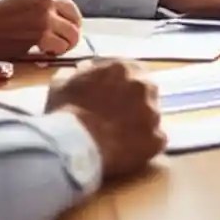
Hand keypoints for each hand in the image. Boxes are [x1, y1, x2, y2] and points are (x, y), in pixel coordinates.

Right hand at [0, 0, 81, 58]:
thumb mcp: (21, 4)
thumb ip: (41, 10)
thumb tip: (58, 23)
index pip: (71, 8)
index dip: (74, 22)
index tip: (70, 31)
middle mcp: (46, 7)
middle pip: (74, 26)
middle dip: (70, 39)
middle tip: (60, 47)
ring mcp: (44, 22)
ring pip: (70, 38)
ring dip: (62, 48)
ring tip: (48, 51)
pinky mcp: (38, 37)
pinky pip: (58, 48)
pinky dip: (53, 54)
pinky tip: (40, 54)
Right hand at [45, 60, 165, 178]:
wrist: (73, 146)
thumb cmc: (64, 112)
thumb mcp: (62, 83)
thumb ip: (79, 74)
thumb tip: (85, 70)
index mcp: (122, 68)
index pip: (128, 69)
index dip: (119, 83)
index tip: (110, 92)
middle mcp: (144, 86)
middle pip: (144, 90)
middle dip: (133, 101)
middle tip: (116, 115)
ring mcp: (153, 113)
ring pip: (150, 116)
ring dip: (139, 123)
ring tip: (120, 136)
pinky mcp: (157, 140)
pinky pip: (155, 141)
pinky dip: (144, 145)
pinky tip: (127, 151)